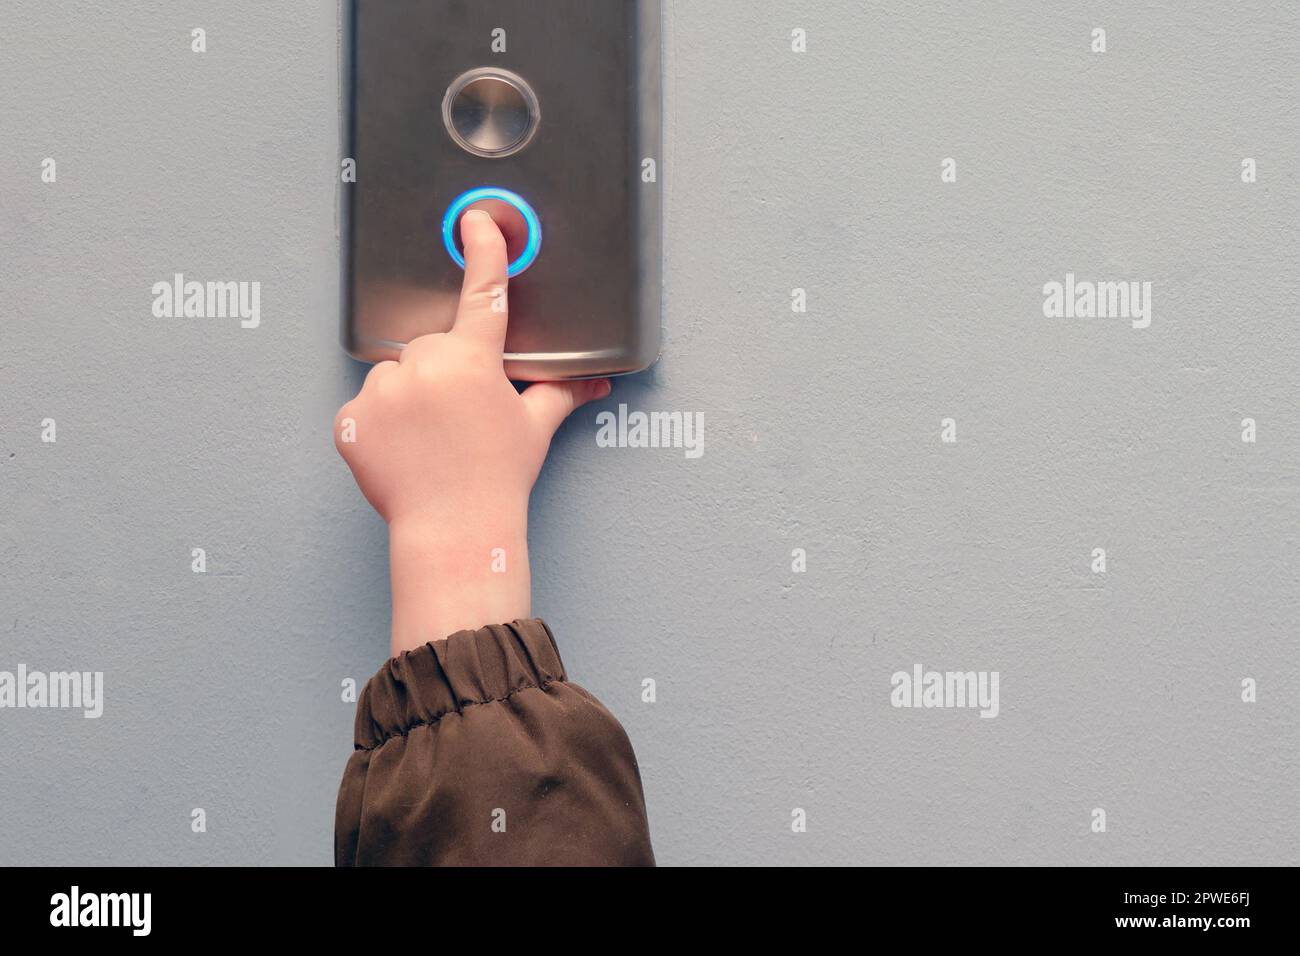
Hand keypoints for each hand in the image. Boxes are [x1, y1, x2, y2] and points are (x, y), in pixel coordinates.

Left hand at [335, 209, 610, 653]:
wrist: (452, 529)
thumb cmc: (496, 479)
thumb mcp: (532, 428)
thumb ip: (560, 393)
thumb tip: (597, 383)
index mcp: (473, 360)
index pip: (482, 293)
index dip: (484, 252)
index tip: (476, 221)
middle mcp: (425, 366)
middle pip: (430, 347)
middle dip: (443, 372)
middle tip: (458, 418)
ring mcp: (383, 392)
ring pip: (395, 374)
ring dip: (409, 395)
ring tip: (430, 438)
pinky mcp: (350, 420)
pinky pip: (366, 406)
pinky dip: (379, 423)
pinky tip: (403, 449)